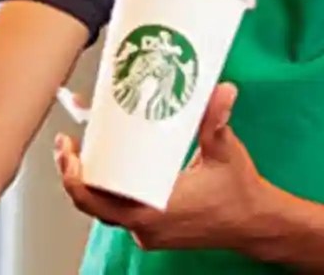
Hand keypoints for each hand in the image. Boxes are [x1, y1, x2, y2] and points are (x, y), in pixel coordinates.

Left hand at [54, 83, 271, 251]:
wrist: (254, 223)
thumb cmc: (239, 193)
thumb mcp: (224, 152)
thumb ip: (217, 122)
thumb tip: (221, 91)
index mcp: (153, 210)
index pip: (94, 200)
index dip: (73, 175)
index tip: (68, 148)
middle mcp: (144, 227)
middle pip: (93, 203)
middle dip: (77, 172)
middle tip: (71, 143)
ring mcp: (148, 232)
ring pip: (107, 209)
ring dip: (95, 182)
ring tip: (87, 151)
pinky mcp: (154, 231)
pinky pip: (122, 213)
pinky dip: (113, 192)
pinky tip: (112, 170)